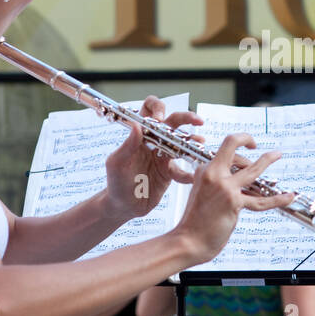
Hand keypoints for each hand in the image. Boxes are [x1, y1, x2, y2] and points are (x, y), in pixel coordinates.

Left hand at [104, 96, 201, 218]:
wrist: (123, 206)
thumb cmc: (115, 183)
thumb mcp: (116, 164)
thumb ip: (127, 146)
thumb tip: (137, 125)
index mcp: (139, 135)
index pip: (149, 109)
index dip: (157, 109)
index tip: (160, 120)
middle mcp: (153, 141)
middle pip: (173, 121)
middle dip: (186, 118)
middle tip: (197, 121)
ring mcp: (164, 156)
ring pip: (183, 143)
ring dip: (193, 143)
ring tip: (200, 147)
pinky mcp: (171, 172)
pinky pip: (185, 169)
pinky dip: (190, 173)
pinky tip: (191, 178)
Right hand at [170, 133, 294, 261]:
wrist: (188, 240)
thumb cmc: (195, 221)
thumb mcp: (201, 193)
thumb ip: (215, 182)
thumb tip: (237, 177)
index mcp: (204, 170)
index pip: (226, 148)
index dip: (240, 140)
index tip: (250, 144)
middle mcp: (213, 174)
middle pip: (236, 150)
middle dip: (253, 153)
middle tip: (269, 156)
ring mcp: (224, 187)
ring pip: (252, 169)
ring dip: (267, 160)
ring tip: (277, 155)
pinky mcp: (233, 202)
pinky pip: (260, 200)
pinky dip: (277, 199)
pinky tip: (288, 196)